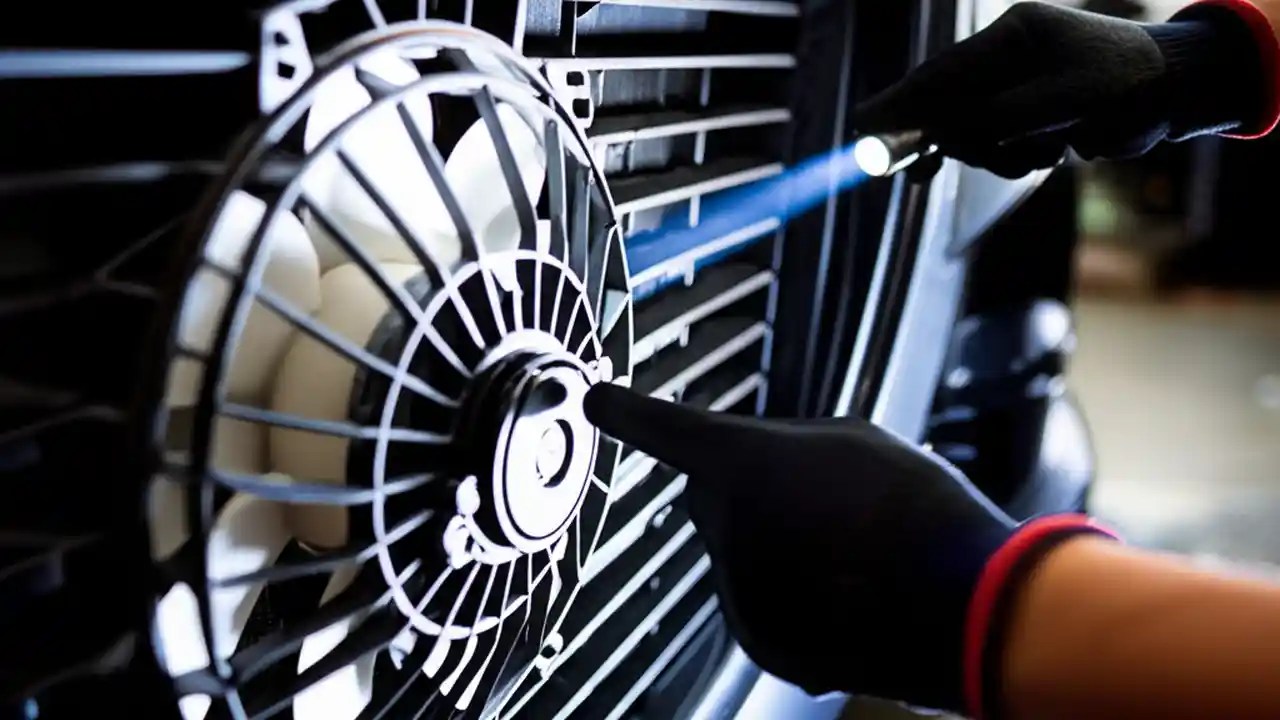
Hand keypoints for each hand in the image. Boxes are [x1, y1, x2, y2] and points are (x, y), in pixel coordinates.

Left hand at [583, 384, 1015, 711]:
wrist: (958, 601)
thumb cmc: (912, 511)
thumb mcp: (850, 442)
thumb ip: (783, 446)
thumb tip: (763, 464)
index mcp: (740, 462)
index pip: (663, 427)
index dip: (626, 411)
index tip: (597, 398)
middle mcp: (724, 527)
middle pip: (712, 499)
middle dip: (747, 495)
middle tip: (821, 500)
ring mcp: (740, 589)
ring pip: (743, 556)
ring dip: (780, 549)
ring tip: (850, 549)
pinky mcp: (762, 642)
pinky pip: (763, 604)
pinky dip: (793, 598)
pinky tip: (846, 589)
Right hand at [855, 1, 1273, 177]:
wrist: (1181, 93)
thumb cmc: (1125, 86)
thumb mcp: (1052, 105)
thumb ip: (988, 119)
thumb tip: (934, 133)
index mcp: (1011, 36)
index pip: (939, 73)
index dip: (897, 104)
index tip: (860, 127)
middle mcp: (1010, 57)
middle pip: (949, 108)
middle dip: (954, 140)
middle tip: (923, 173)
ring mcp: (1020, 84)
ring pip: (975, 133)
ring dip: (996, 155)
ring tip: (1044, 152)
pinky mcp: (1032, 112)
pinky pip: (1000, 144)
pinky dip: (1013, 157)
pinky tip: (1048, 152)